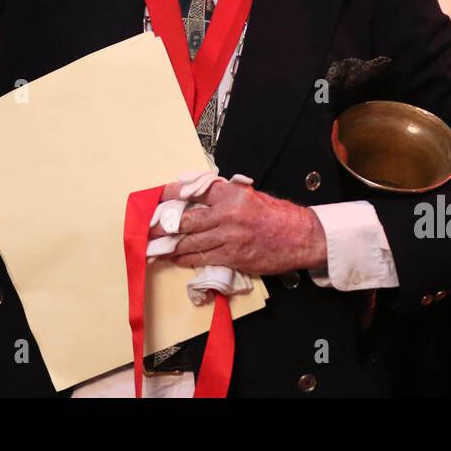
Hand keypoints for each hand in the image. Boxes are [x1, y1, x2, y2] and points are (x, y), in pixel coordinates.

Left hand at [153, 179, 327, 275]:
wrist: (301, 237)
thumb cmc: (277, 216)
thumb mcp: (250, 195)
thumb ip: (225, 196)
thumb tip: (200, 198)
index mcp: (231, 194)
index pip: (195, 190)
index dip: (173, 194)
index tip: (158, 197)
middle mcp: (228, 214)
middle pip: (187, 221)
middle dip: (166, 227)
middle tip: (149, 229)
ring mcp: (230, 238)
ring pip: (192, 243)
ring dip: (172, 247)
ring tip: (157, 247)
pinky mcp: (234, 257)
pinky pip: (204, 259)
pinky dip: (188, 259)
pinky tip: (178, 259)